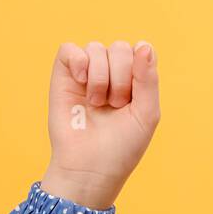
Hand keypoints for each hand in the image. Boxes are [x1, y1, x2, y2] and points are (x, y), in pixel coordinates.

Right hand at [40, 39, 160, 209]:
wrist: (89, 168)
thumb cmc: (121, 147)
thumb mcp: (146, 114)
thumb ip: (149, 80)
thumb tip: (144, 45)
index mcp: (134, 81)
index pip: (141, 51)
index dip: (140, 69)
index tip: (134, 97)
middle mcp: (111, 73)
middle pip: (120, 48)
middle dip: (121, 78)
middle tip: (116, 105)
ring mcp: (87, 73)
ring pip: (97, 48)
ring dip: (101, 78)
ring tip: (98, 103)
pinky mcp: (63, 76)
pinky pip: (69, 49)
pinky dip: (78, 61)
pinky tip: (82, 82)